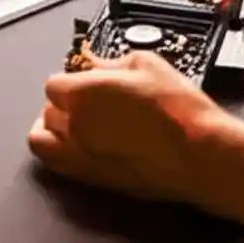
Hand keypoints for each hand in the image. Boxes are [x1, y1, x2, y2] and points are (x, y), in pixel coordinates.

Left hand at [28, 49, 243, 205]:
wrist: (201, 157)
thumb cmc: (180, 112)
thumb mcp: (148, 65)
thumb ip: (113, 63)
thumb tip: (98, 65)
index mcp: (83, 94)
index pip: (54, 83)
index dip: (71, 79)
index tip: (87, 79)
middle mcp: (74, 127)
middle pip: (48, 110)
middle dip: (64, 102)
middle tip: (88, 99)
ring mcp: (80, 156)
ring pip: (42, 139)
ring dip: (54, 127)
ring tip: (73, 122)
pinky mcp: (92, 179)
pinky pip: (56, 164)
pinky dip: (59, 151)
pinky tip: (78, 144)